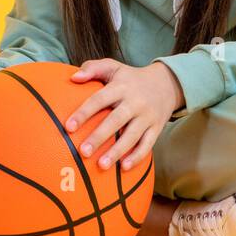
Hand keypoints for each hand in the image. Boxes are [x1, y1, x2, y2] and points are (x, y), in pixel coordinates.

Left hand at [64, 59, 184, 171]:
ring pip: (132, 136)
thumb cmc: (130, 78)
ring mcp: (147, 116)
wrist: (167, 83)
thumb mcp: (113, 67)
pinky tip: (124, 168)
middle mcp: (135, 101)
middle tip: (83, 152)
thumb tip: (73, 78)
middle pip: (115, 120)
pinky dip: (137, 156)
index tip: (68, 127)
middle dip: (99, 137)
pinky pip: (147, 144)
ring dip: (117, 151)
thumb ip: (92, 68)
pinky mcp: (157, 128)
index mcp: (121, 87)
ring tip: (101, 165)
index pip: (99, 99)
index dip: (84, 113)